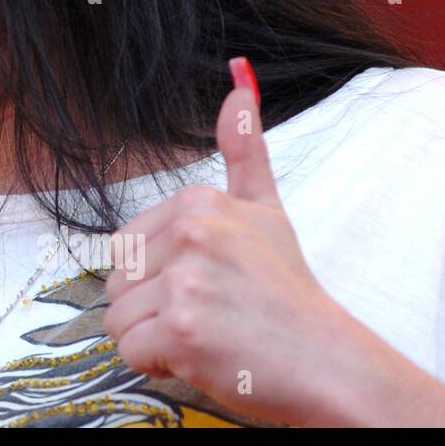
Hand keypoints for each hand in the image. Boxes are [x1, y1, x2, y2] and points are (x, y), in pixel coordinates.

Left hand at [103, 57, 356, 424]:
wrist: (328, 361)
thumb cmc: (286, 291)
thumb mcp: (266, 209)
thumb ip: (244, 149)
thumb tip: (238, 81)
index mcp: (200, 202)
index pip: (124, 246)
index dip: (156, 276)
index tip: (205, 284)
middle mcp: (191, 233)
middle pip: (117, 281)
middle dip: (149, 307)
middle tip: (207, 314)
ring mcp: (186, 281)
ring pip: (118, 318)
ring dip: (151, 338)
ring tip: (205, 335)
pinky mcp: (181, 329)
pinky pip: (129, 350)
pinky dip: (157, 365)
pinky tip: (201, 357)